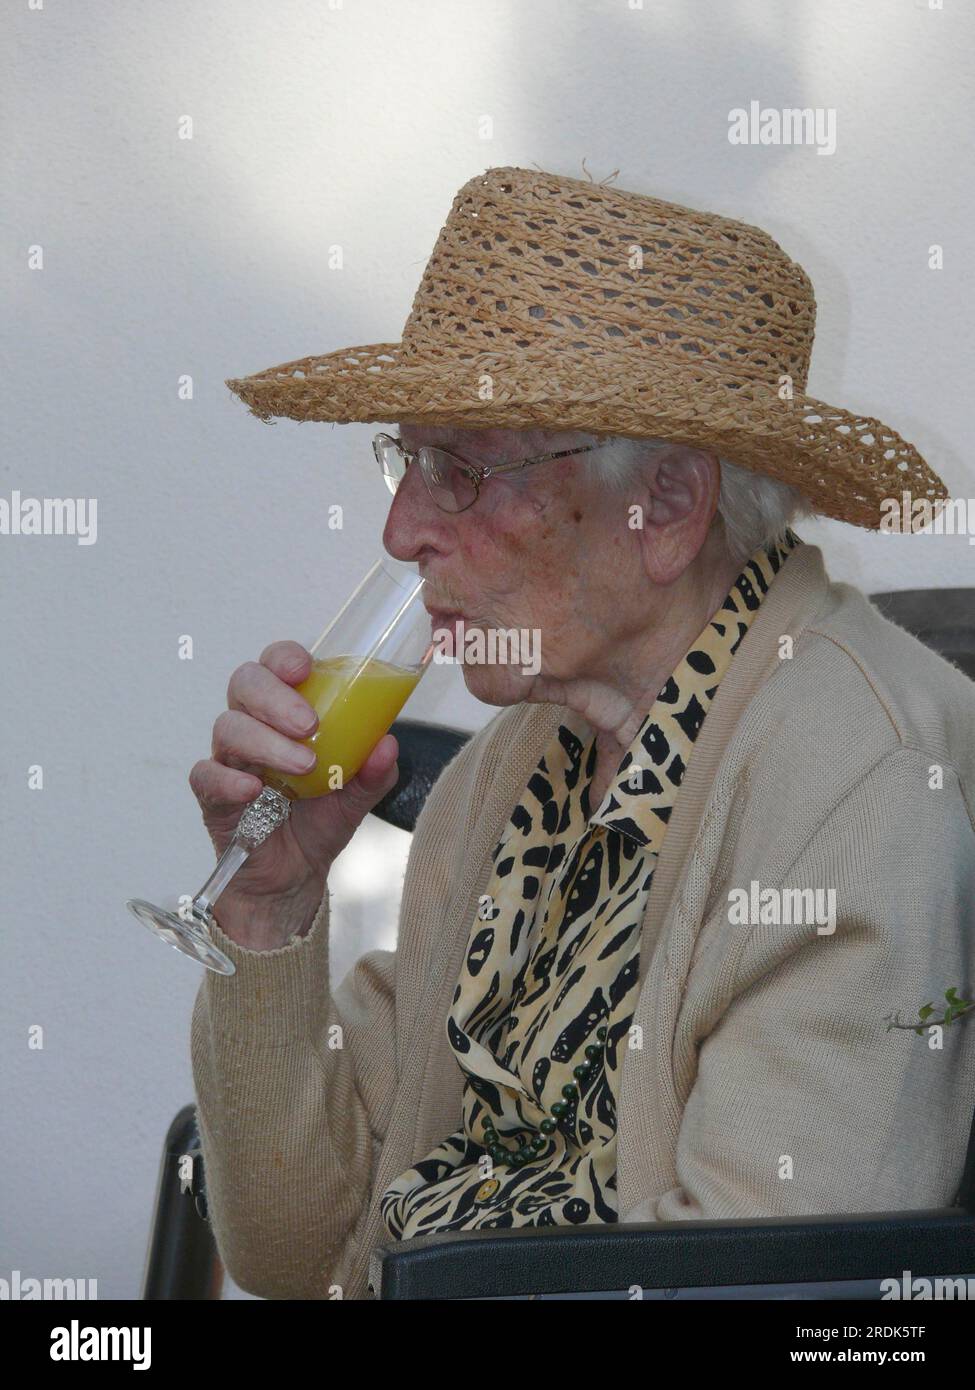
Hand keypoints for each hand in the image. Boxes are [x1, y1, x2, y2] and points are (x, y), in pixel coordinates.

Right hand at [188, 640, 399, 947]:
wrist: (294, 877)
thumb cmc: (319, 820)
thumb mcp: (358, 796)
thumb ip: (374, 771)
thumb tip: (388, 745)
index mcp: (286, 712)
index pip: (275, 665)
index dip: (284, 657)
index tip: (305, 667)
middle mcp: (254, 726)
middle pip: (245, 683)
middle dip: (275, 697)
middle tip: (308, 725)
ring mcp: (230, 759)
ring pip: (228, 727)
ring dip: (266, 742)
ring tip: (303, 766)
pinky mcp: (213, 796)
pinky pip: (206, 775)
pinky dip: (228, 779)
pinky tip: (253, 790)